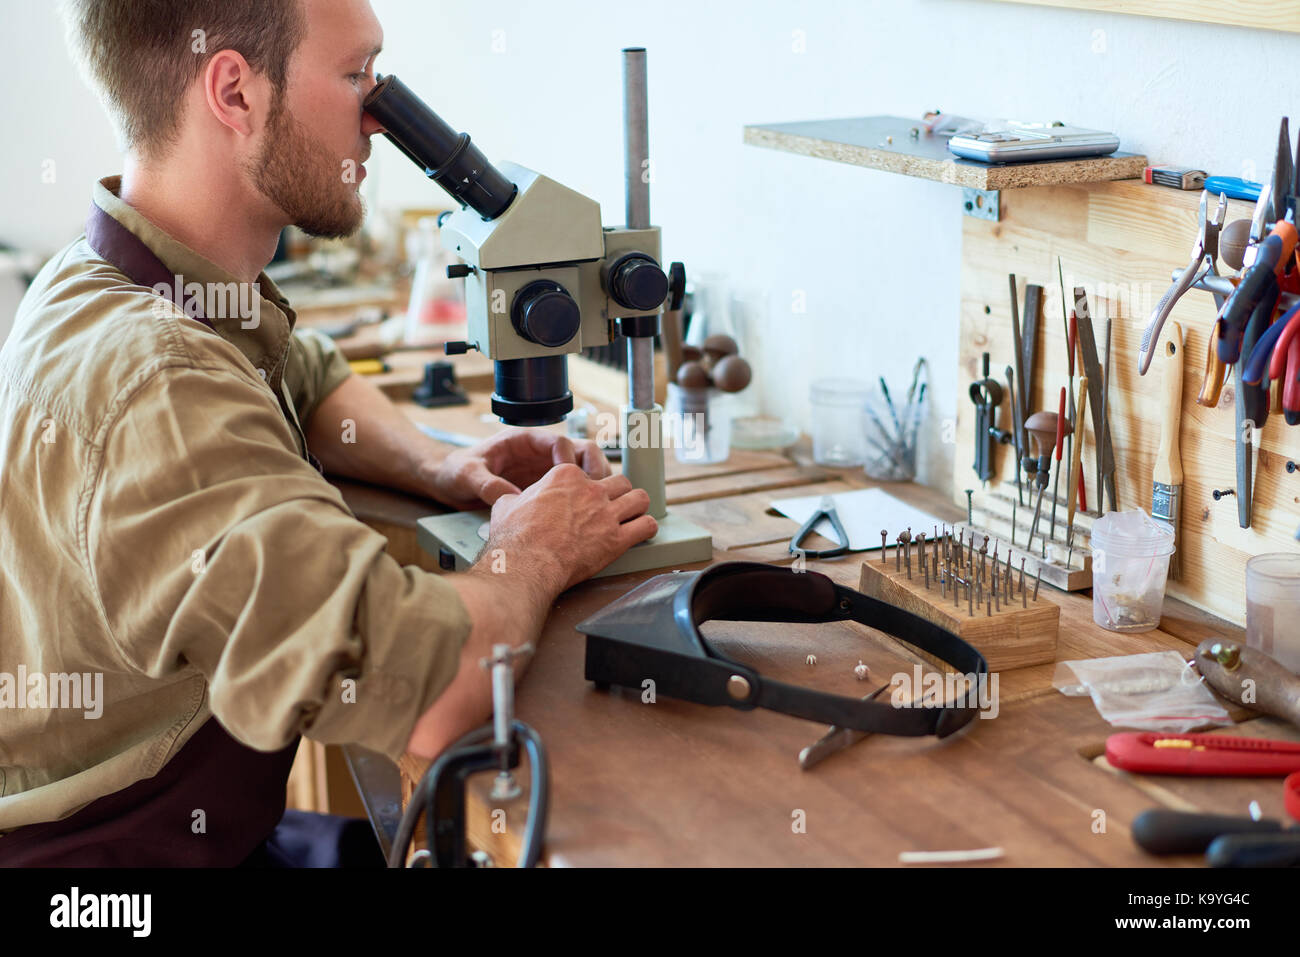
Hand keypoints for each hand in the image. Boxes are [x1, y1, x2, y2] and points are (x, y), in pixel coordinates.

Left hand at [428, 428, 612, 509]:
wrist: (447, 483)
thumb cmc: (455, 470)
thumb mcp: (466, 474)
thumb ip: (485, 483)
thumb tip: (508, 497)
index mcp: (523, 441)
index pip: (559, 442)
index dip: (568, 458)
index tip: (567, 477)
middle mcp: (539, 454)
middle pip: (581, 453)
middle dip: (594, 470)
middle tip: (596, 491)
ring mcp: (544, 471)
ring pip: (582, 472)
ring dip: (593, 486)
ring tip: (595, 505)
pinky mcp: (544, 489)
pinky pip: (571, 490)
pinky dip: (581, 500)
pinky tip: (580, 517)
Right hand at [481, 466, 656, 594]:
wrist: (525, 564)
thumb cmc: (514, 537)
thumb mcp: (507, 505)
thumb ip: (516, 497)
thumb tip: (511, 500)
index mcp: (566, 476)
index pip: (590, 471)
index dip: (590, 487)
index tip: (587, 498)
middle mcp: (591, 490)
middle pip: (621, 482)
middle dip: (619, 494)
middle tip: (614, 505)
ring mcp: (606, 513)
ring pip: (640, 498)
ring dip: (637, 507)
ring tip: (633, 515)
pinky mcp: (616, 539)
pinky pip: (647, 526)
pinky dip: (647, 529)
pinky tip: (642, 532)